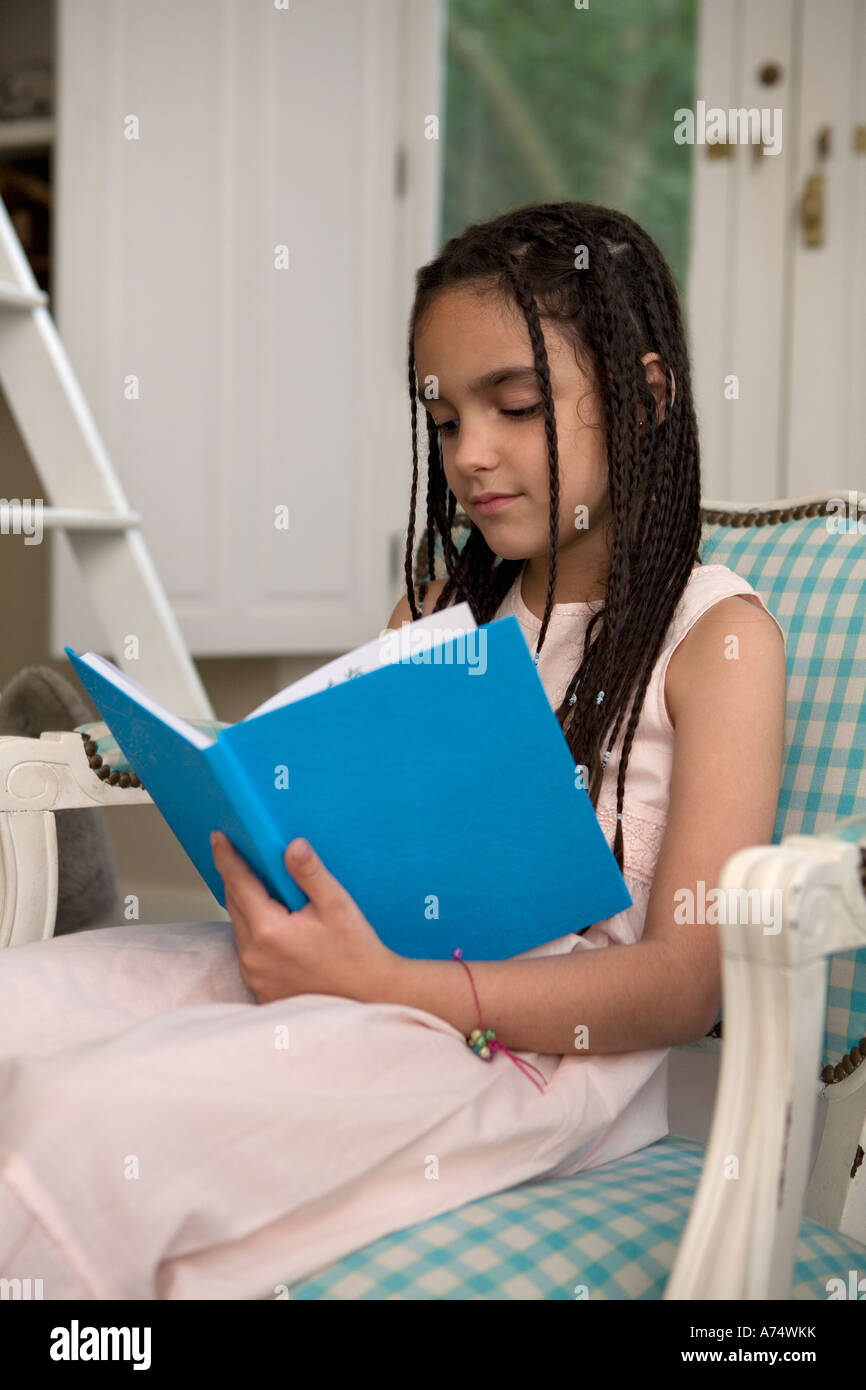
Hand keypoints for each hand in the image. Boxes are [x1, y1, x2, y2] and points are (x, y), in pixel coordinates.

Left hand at [210, 830, 400, 1005]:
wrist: (370, 997)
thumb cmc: (357, 952)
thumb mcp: (337, 905)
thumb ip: (310, 873)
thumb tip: (292, 845)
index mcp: (268, 930)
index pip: (238, 883)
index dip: (226, 857)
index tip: (218, 837)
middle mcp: (253, 955)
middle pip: (235, 904)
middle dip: (236, 877)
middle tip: (240, 853)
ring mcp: (254, 974)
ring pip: (240, 928)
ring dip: (246, 906)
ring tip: (259, 886)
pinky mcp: (260, 988)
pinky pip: (248, 951)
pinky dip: (254, 932)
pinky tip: (272, 923)